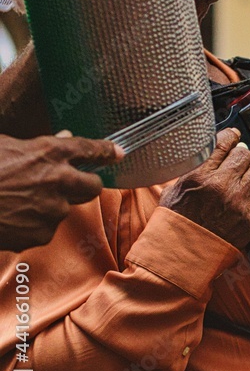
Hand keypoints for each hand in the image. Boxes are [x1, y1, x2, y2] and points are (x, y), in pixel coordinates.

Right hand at [0, 134, 122, 251]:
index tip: (118, 152)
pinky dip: (34, 224)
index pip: (90, 148)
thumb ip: (38, 145)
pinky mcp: (42, 233)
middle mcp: (58, 180)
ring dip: (51, 205)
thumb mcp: (4, 145)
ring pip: (65, 208)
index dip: (106, 150)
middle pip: (93, 186)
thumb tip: (65, 137)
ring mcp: (52, 210)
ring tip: (18, 200)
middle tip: (70, 184)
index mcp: (49, 152)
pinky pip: (46, 228)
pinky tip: (11, 216)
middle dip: (86, 184)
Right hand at [159, 128, 249, 247]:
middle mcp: (221, 185)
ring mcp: (238, 201)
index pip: (223, 143)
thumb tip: (207, 154)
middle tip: (240, 164)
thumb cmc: (176, 224)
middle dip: (242, 157)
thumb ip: (193, 170)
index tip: (235, 137)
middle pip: (244, 154)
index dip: (231, 137)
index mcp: (199, 175)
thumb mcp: (175, 189)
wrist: (182, 253)